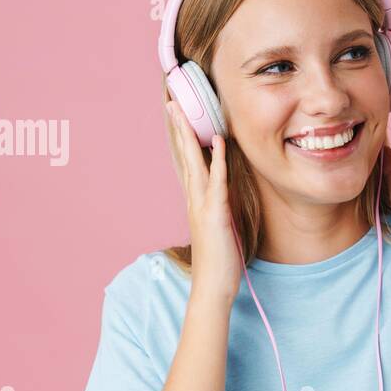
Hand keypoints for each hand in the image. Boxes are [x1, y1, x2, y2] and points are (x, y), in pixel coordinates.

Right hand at [164, 97, 241, 303]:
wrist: (213, 288)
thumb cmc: (218, 261)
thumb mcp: (217, 228)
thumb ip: (216, 209)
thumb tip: (219, 195)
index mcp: (196, 202)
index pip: (188, 163)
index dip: (183, 138)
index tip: (179, 115)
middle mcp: (195, 200)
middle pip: (185, 157)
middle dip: (179, 129)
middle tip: (171, 102)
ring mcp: (203, 207)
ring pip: (195, 164)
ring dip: (190, 137)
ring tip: (184, 112)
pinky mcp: (215, 215)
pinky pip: (217, 183)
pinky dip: (218, 161)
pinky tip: (218, 142)